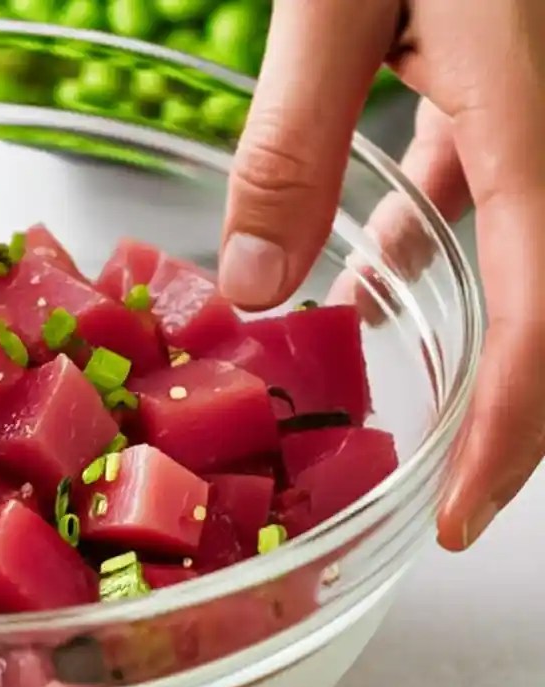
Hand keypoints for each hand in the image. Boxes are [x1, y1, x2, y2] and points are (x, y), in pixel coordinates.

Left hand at [216, 0, 544, 549]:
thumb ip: (294, 143)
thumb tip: (251, 289)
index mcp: (535, 118)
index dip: (513, 441)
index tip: (459, 517)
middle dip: (509, 405)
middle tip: (436, 475)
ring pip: (527, 251)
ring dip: (463, 325)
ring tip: (379, 382)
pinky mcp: (516, 89)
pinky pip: (497, 187)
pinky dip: (435, 236)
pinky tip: (370, 263)